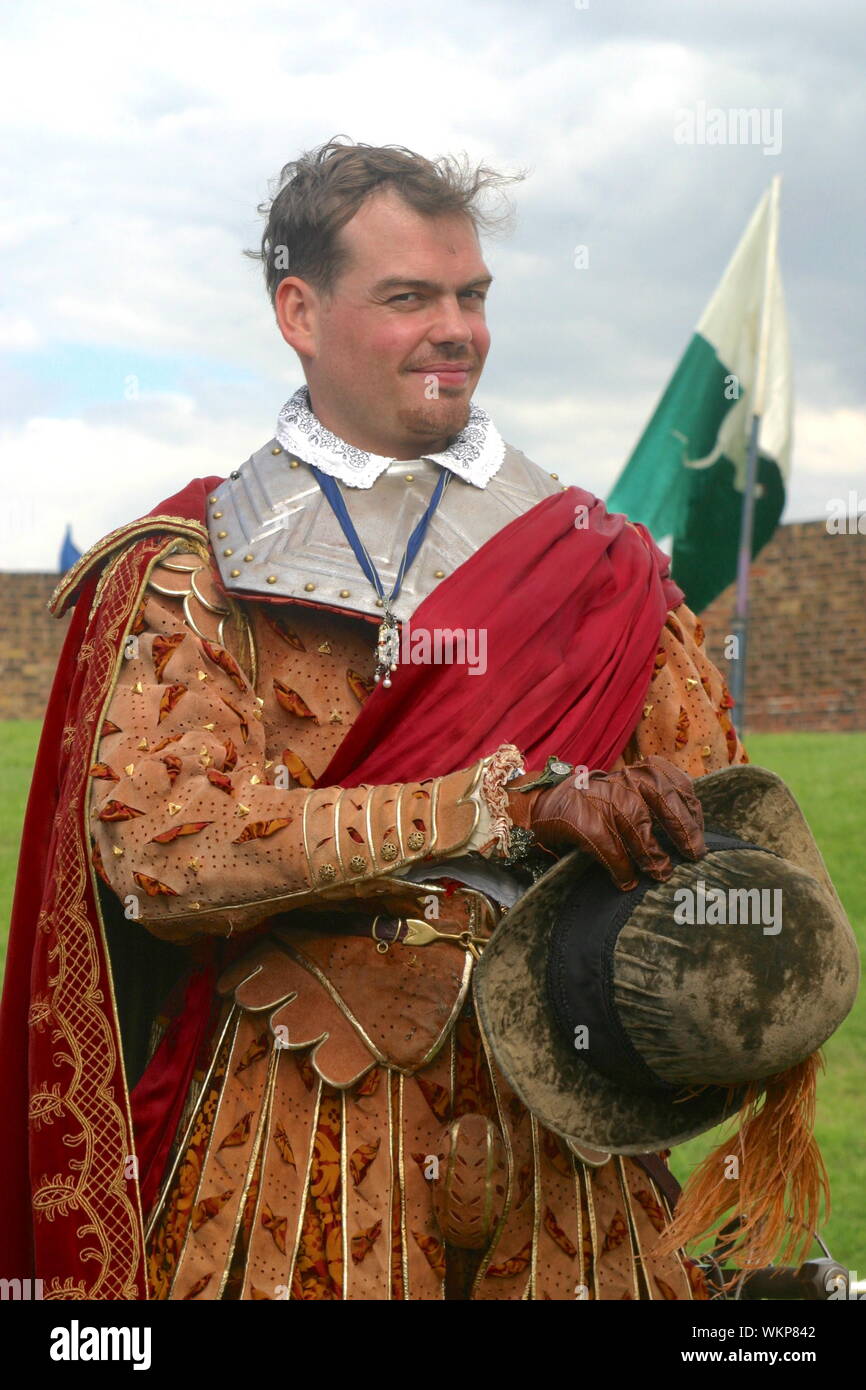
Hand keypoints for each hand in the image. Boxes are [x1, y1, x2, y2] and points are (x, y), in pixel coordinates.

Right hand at [506, 755, 705, 890]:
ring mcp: (601, 797)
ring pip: (637, 823)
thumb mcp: (626, 795)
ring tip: (662, 874)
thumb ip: (655, 806)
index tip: (700, 840)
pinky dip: (620, 866)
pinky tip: (626, 882)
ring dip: (652, 852)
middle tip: (694, 855)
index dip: (692, 813)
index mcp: (638, 772)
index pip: (676, 784)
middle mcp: (622, 780)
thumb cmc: (594, 806)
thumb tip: (692, 839)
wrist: (541, 805)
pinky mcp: (581, 818)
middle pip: (663, 798)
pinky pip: (608, 845)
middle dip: (683, 828)